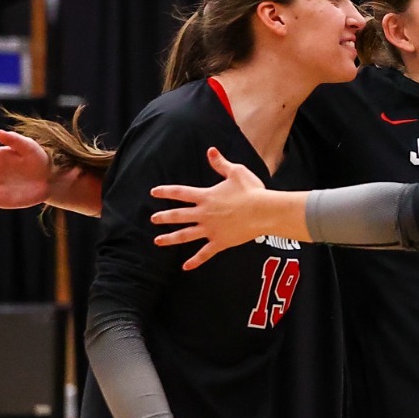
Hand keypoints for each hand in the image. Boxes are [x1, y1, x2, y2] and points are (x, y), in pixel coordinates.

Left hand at [151, 148, 274, 268]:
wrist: (264, 212)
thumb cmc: (252, 191)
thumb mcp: (236, 172)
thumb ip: (220, 163)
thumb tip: (210, 150)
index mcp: (206, 196)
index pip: (180, 193)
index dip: (166, 191)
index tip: (154, 192)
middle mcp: (204, 214)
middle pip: (178, 216)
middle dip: (164, 217)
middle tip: (153, 219)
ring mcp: (211, 229)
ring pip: (186, 235)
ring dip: (170, 238)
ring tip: (158, 241)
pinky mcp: (220, 242)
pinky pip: (205, 253)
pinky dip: (195, 261)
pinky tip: (185, 267)